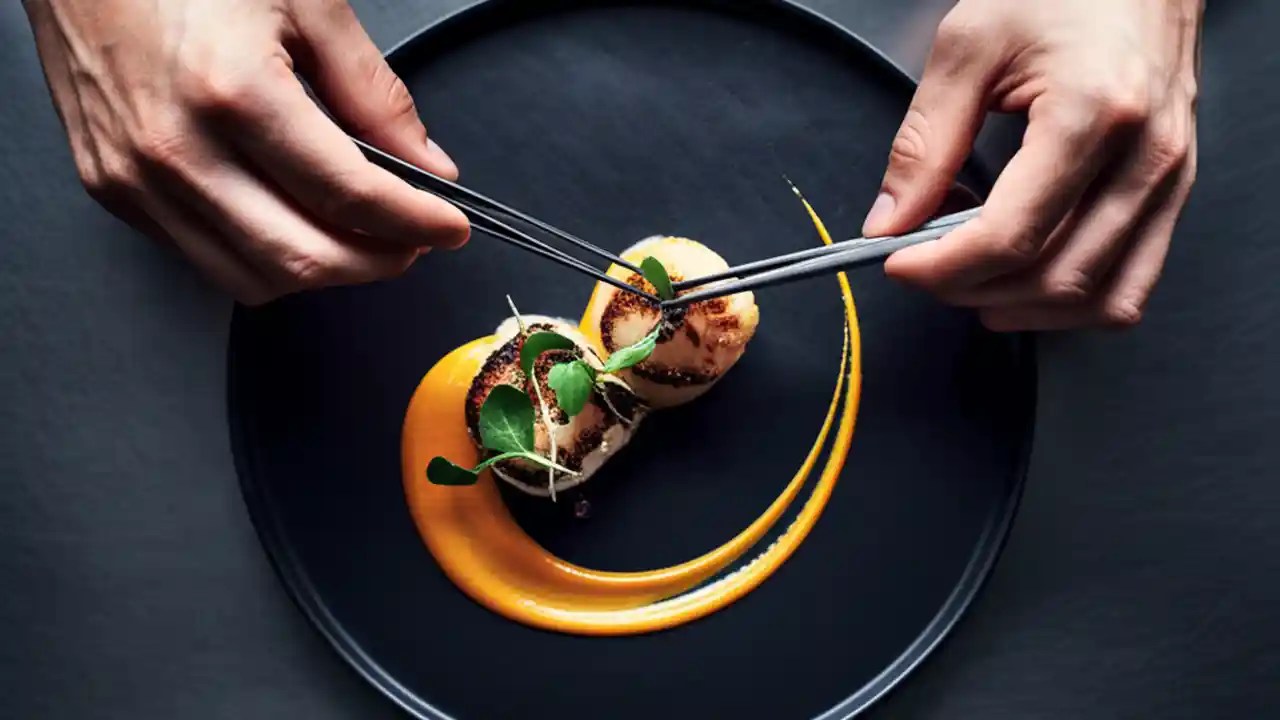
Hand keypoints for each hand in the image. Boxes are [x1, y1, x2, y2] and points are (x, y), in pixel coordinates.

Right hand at [25, 0, 468, 304]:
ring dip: (324, 270)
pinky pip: (209, 261)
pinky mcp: (114, 192)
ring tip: (360, 234)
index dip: (415, 222)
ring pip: (257, 279)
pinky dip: (267, 259)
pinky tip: (295, 221)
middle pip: (305, 259)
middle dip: (378, 262)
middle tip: (413, 239)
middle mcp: (177, 149)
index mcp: (233, 91)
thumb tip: (429, 167)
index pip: (349, 196)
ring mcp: (137, 180)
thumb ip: (375, 95)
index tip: (450, 226)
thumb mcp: (308, 5)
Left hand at [864, 0, 1202, 330]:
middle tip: (924, 267)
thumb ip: (924, 142)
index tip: (899, 262)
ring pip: (1097, 299)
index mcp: (1094, 114)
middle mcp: (1147, 158)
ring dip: (1020, 306)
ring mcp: (1170, 181)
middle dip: (971, 289)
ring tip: (970, 274)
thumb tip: (890, 221)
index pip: (1011, 238)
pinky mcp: (1174, 194)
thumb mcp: (969, 48)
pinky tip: (1026, 275)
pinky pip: (1130, 287)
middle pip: (1053, 278)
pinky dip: (1071, 301)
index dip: (943, 267)